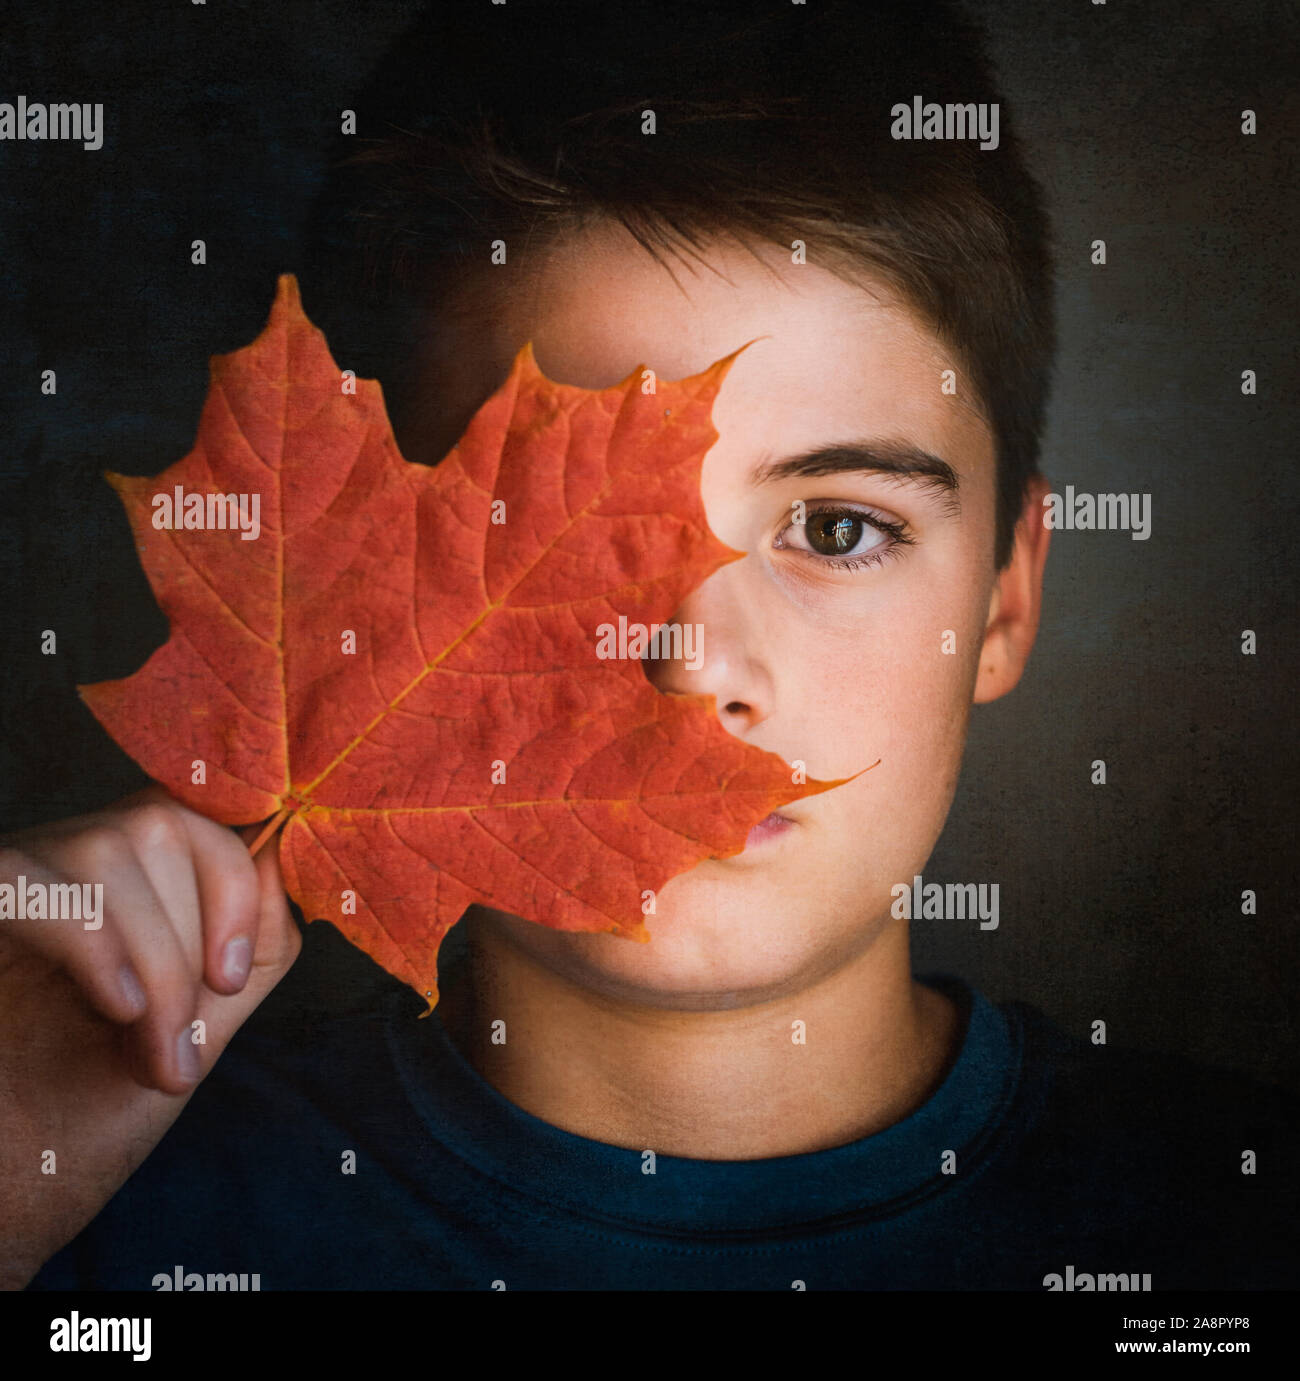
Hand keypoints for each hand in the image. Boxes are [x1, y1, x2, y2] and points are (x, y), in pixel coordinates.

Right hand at [0, 786, 300, 1287]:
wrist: (5, 1187)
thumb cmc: (97, 1104)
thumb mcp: (207, 1020)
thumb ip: (257, 944)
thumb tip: (284, 857)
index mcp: (126, 877)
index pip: (201, 812)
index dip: (235, 884)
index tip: (229, 980)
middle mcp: (65, 859)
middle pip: (163, 827)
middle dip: (190, 948)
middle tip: (172, 1047)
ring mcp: (14, 878)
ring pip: (110, 848)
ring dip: (152, 961)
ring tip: (142, 1051)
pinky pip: (30, 882)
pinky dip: (94, 940)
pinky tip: (113, 1006)